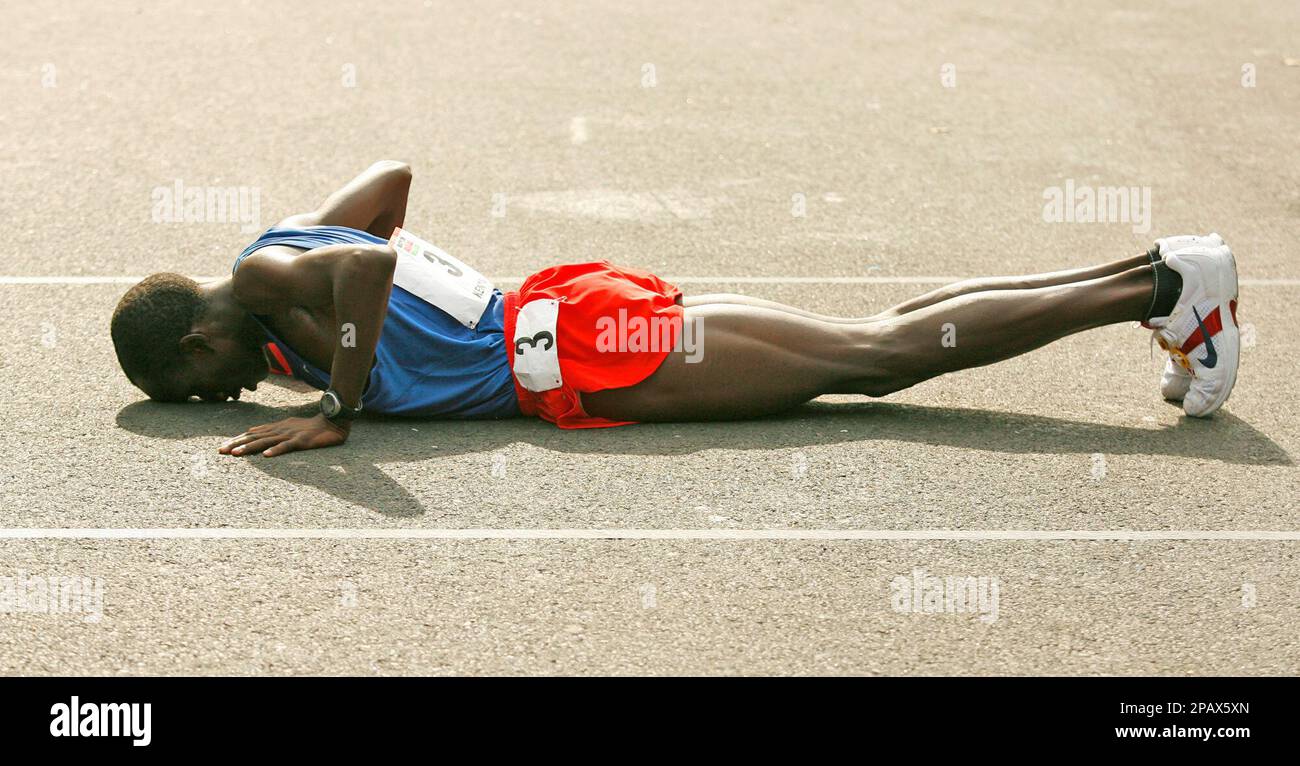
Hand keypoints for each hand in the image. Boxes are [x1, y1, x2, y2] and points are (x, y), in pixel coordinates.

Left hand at [219, 414, 348, 457]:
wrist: (332, 421)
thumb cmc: (310, 426)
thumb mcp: (287, 426)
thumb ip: (270, 429)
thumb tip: (252, 430)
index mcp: (276, 428)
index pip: (252, 434)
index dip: (237, 440)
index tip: (222, 448)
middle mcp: (280, 430)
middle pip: (254, 437)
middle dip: (237, 444)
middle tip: (221, 451)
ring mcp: (290, 435)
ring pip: (266, 441)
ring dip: (250, 447)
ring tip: (236, 454)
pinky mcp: (302, 441)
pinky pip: (287, 446)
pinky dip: (276, 450)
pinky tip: (266, 456)